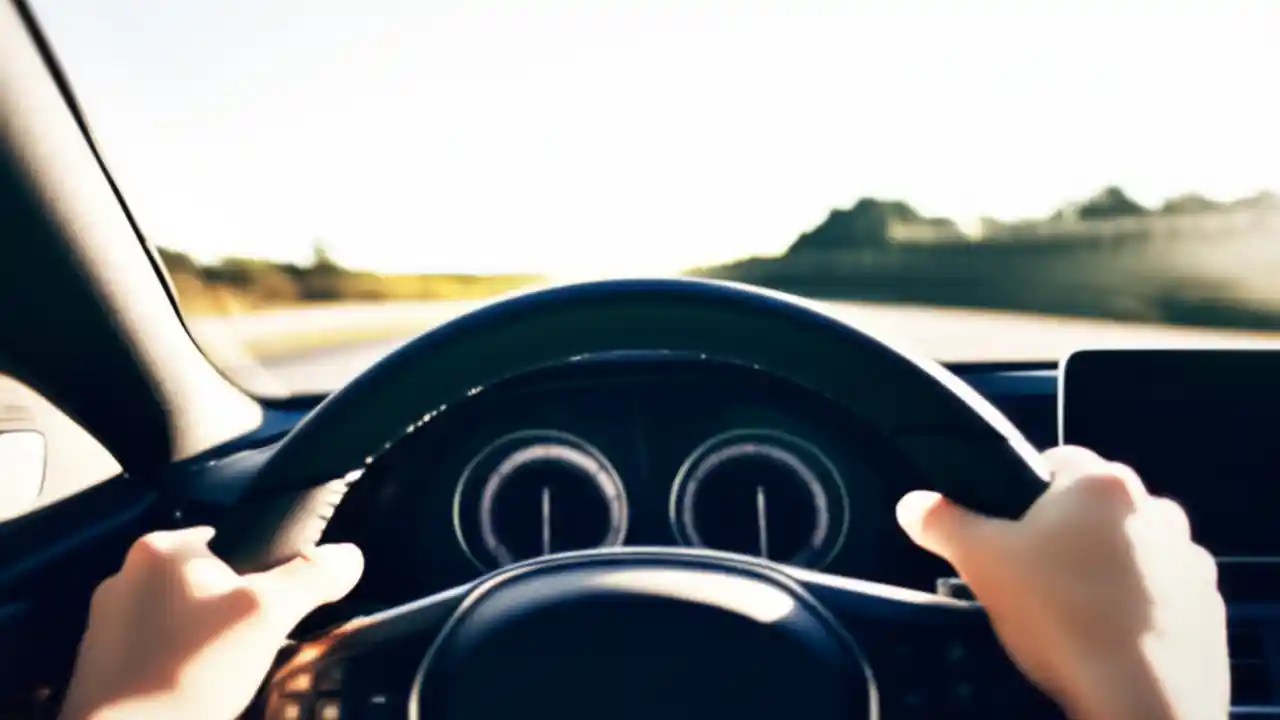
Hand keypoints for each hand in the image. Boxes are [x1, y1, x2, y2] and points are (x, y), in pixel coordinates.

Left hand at [60, 527, 363, 719]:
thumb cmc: (190, 671)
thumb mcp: (269, 613)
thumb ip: (311, 576)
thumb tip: (348, 556)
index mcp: (159, 548)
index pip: (227, 537)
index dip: (259, 570)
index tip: (272, 605)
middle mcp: (124, 577)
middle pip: (204, 581)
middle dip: (231, 610)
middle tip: (254, 643)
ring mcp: (105, 626)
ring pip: (179, 620)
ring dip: (204, 642)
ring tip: (226, 674)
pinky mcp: (100, 667)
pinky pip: (155, 655)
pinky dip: (178, 669)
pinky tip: (196, 691)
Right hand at [896, 446, 1227, 719]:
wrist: (1143, 701)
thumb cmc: (1063, 618)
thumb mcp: (982, 564)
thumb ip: (942, 523)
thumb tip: (913, 504)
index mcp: (1102, 484)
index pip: (1056, 460)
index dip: (1024, 493)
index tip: (1010, 531)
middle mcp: (1157, 508)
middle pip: (1095, 507)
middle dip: (1066, 533)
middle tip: (1035, 575)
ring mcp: (1190, 557)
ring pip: (1132, 548)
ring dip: (1107, 566)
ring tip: (1074, 610)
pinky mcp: (1207, 604)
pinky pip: (1162, 592)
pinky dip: (1139, 605)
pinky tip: (1110, 635)